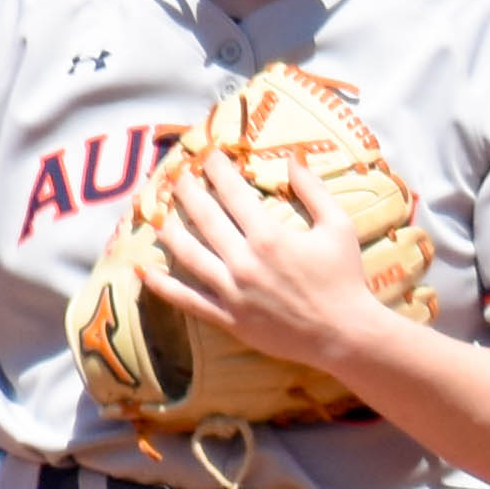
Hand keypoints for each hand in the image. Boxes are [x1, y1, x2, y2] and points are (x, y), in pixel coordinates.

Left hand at [144, 153, 399, 379]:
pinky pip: (188, 300)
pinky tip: (145, 270)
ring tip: (158, 213)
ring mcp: (232, 292)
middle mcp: (244, 262)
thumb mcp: (338, 226)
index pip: (233, 193)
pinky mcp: (229, 318)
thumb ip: (313, 190)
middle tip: (177, 174)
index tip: (208, 154)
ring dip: (169, 230)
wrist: (345, 334)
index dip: (217, 169)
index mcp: (269, 236)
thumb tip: (293, 157)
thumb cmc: (345, 278)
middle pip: (204, 217)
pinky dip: (163, 287)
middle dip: (187, 191)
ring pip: (188, 255)